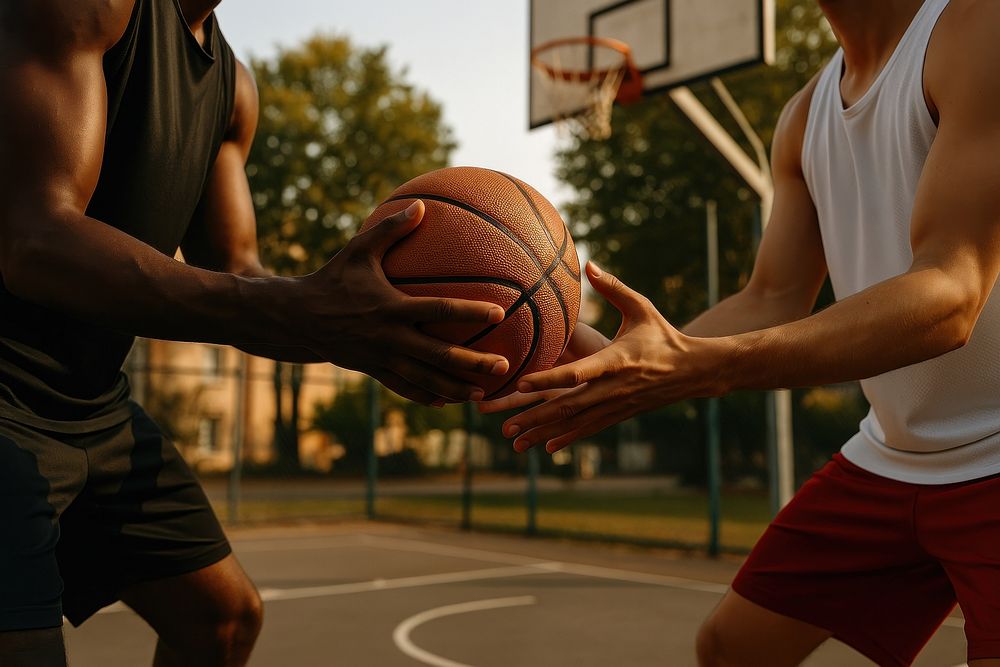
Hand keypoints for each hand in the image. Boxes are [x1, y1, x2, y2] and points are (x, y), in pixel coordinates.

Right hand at [300, 200, 509, 403]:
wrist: (296, 317)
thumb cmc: (332, 278)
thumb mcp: (359, 250)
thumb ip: (391, 228)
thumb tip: (422, 204)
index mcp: (392, 307)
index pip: (440, 311)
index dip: (471, 312)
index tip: (500, 313)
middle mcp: (391, 337)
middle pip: (440, 355)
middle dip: (473, 363)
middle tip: (504, 367)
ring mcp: (382, 358)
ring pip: (425, 379)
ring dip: (454, 387)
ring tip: (482, 395)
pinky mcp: (373, 370)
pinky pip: (404, 388)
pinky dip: (426, 396)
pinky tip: (446, 401)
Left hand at [500, 262, 722, 452]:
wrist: (693, 370)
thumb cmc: (663, 335)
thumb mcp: (641, 308)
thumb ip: (613, 288)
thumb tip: (588, 264)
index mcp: (615, 361)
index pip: (576, 373)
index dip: (548, 379)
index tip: (520, 382)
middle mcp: (612, 388)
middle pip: (568, 406)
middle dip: (535, 417)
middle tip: (504, 426)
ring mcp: (615, 405)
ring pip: (574, 423)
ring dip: (543, 433)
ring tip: (515, 442)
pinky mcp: (619, 415)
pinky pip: (588, 429)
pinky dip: (567, 439)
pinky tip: (547, 448)